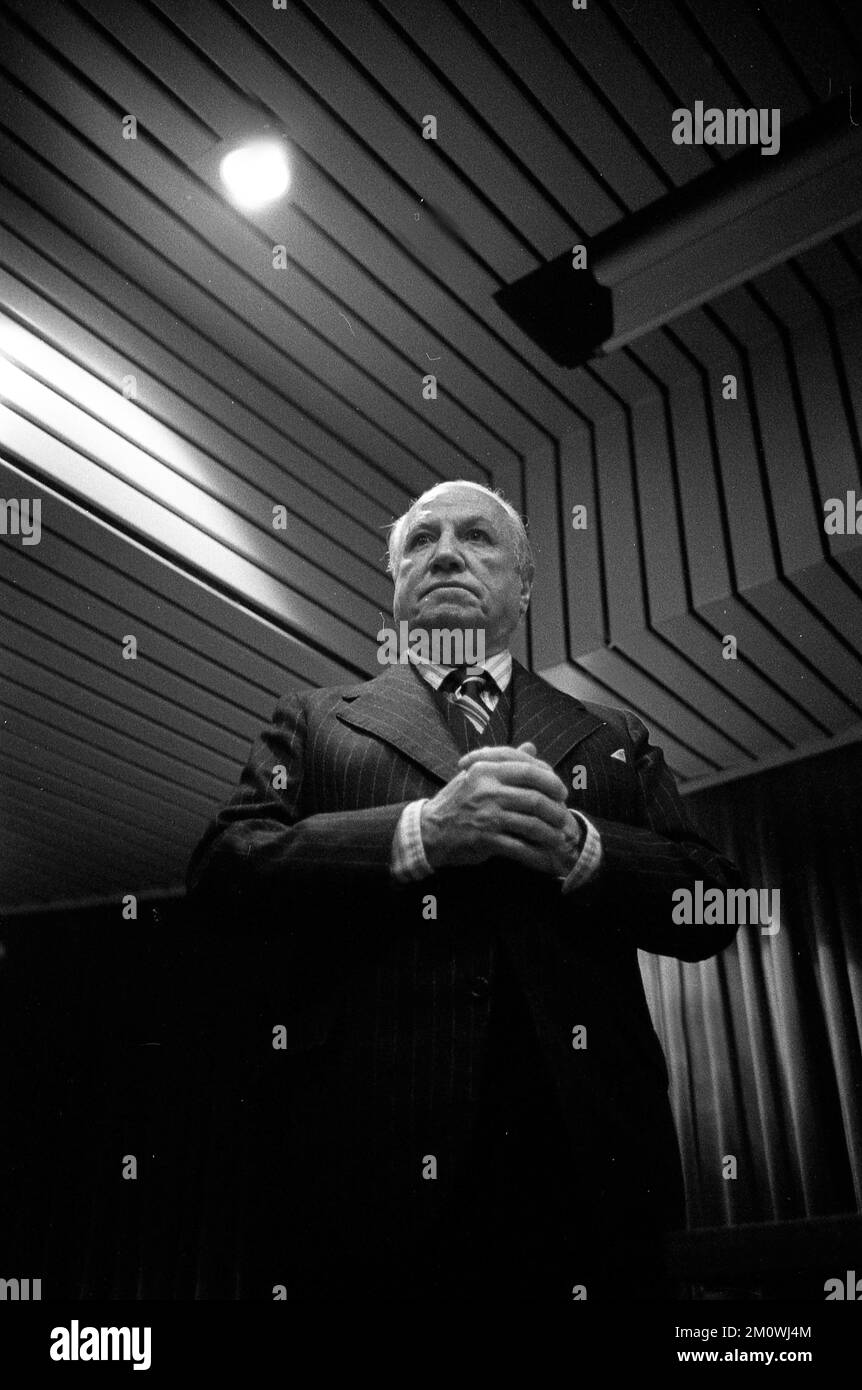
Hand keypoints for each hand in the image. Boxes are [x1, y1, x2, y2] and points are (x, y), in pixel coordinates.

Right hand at [420, 741, 580, 875]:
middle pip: (535, 798)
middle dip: (556, 810)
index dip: (551, 781)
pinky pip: (519, 847)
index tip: (562, 792)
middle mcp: (487, 789)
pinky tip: (544, 855)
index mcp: (486, 770)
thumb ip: (505, 762)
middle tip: (564, 818)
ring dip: (550, 833)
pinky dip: (536, 854)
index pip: (529, 770)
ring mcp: (486, 815)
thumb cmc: (457, 801)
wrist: (429, 830)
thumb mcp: (477, 775)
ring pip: (531, 823)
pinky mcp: (484, 839)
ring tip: (559, 838)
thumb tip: (532, 747)